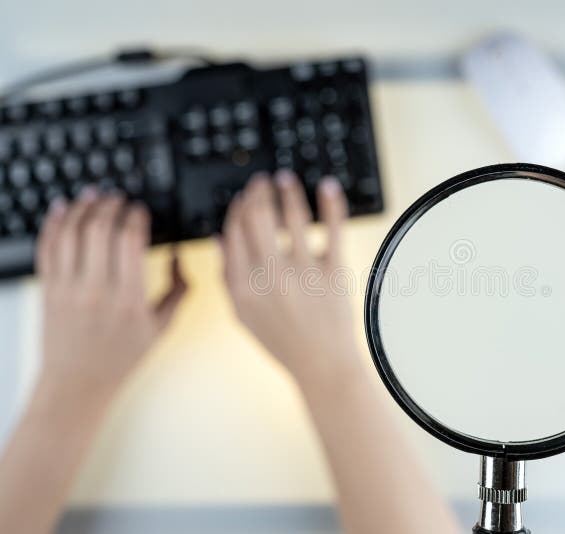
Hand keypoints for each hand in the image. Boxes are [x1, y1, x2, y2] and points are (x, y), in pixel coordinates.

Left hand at [36, 191, 186, 397]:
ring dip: (82, 208)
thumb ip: (178, 290)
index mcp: (128, 298)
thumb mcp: (161, 327)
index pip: (130, 241)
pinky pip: (47, 248)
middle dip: (110, 205)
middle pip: (99, 229)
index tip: (140, 210)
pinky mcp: (49, 290)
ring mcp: (68, 289)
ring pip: (70, 232)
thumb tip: (180, 258)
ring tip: (93, 197)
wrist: (78, 382)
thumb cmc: (120, 358)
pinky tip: (62, 210)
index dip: (136, 217)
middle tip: (118, 199)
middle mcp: (96, 290)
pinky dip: (53, 224)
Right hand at [220, 170, 355, 383]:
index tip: (242, 197)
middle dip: (258, 191)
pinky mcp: (333, 270)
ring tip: (285, 179)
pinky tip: (327, 187)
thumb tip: (221, 238)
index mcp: (244, 284)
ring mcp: (304, 271)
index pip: (234, 232)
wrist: (321, 363)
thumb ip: (228, 276)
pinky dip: (331, 203)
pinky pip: (333, 227)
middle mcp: (271, 274)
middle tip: (261, 181)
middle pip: (259, 216)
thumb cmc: (283, 340)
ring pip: (293, 215)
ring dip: (287, 190)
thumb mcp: (243, 314)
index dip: (237, 208)